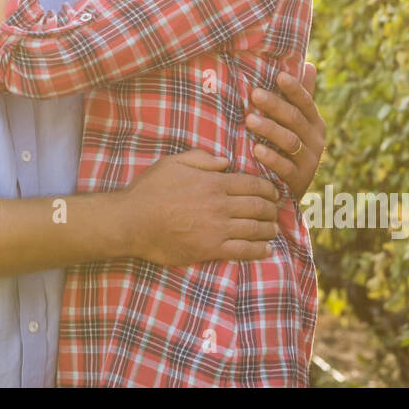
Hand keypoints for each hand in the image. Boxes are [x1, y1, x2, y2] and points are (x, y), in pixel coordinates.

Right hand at [118, 149, 280, 266]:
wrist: (132, 221)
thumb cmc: (149, 190)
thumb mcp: (173, 163)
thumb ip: (201, 158)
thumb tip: (226, 161)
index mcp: (213, 183)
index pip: (252, 184)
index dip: (268, 188)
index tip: (274, 191)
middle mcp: (220, 205)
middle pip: (258, 206)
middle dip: (272, 208)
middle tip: (276, 210)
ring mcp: (217, 229)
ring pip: (255, 229)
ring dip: (269, 228)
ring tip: (274, 229)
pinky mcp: (210, 249)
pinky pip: (242, 250)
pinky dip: (259, 250)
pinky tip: (266, 249)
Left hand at [246, 60, 325, 199]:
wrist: (289, 191)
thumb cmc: (288, 148)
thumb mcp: (296, 123)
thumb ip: (301, 97)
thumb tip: (309, 63)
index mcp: (314, 123)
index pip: (306, 102)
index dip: (294, 88)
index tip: (279, 75)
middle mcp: (316, 140)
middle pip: (295, 119)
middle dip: (275, 105)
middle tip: (254, 93)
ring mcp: (309, 161)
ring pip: (290, 141)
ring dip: (270, 129)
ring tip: (250, 119)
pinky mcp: (299, 180)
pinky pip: (285, 167)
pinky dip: (271, 158)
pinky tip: (256, 149)